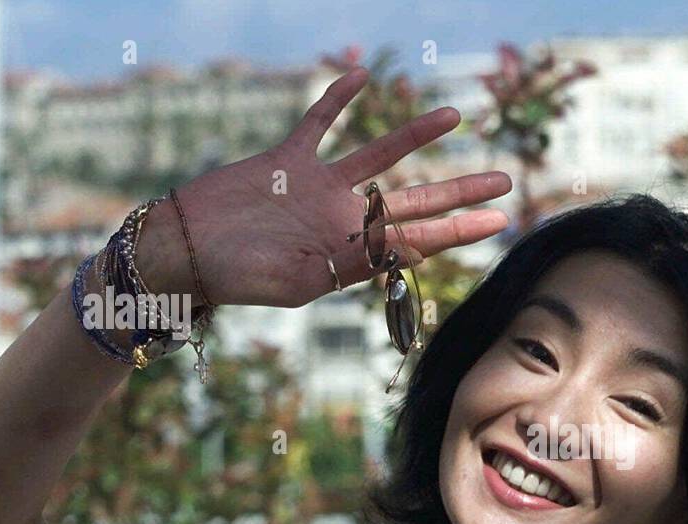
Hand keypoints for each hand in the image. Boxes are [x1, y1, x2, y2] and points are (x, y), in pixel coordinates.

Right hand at [136, 67, 511, 307]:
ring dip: (417, 135)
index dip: (460, 230)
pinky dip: (338, 99)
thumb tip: (404, 250)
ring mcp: (319, 187)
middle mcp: (344, 219)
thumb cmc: (237, 279)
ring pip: (379, 155)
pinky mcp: (288, 160)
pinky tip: (363, 77)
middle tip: (504, 182)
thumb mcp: (299, 282)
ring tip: (456, 116)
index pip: (418, 239)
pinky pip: (319, 122)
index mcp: (352, 252)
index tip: (499, 222)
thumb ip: (352, 264)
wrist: (183, 252)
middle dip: (460, 193)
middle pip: (415, 201)